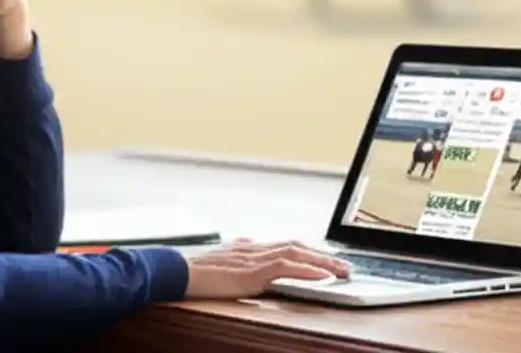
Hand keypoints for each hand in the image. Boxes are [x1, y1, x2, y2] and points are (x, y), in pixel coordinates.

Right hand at [183, 239, 351, 299]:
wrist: (175, 271)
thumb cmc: (193, 273)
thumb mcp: (220, 266)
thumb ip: (237, 264)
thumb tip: (247, 268)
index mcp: (248, 247)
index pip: (285, 245)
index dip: (308, 252)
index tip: (325, 258)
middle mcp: (255, 248)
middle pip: (297, 246)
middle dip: (323, 255)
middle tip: (345, 265)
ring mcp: (254, 257)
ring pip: (297, 253)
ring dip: (323, 262)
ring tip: (343, 270)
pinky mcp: (253, 271)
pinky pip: (287, 267)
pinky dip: (308, 269)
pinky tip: (323, 275)